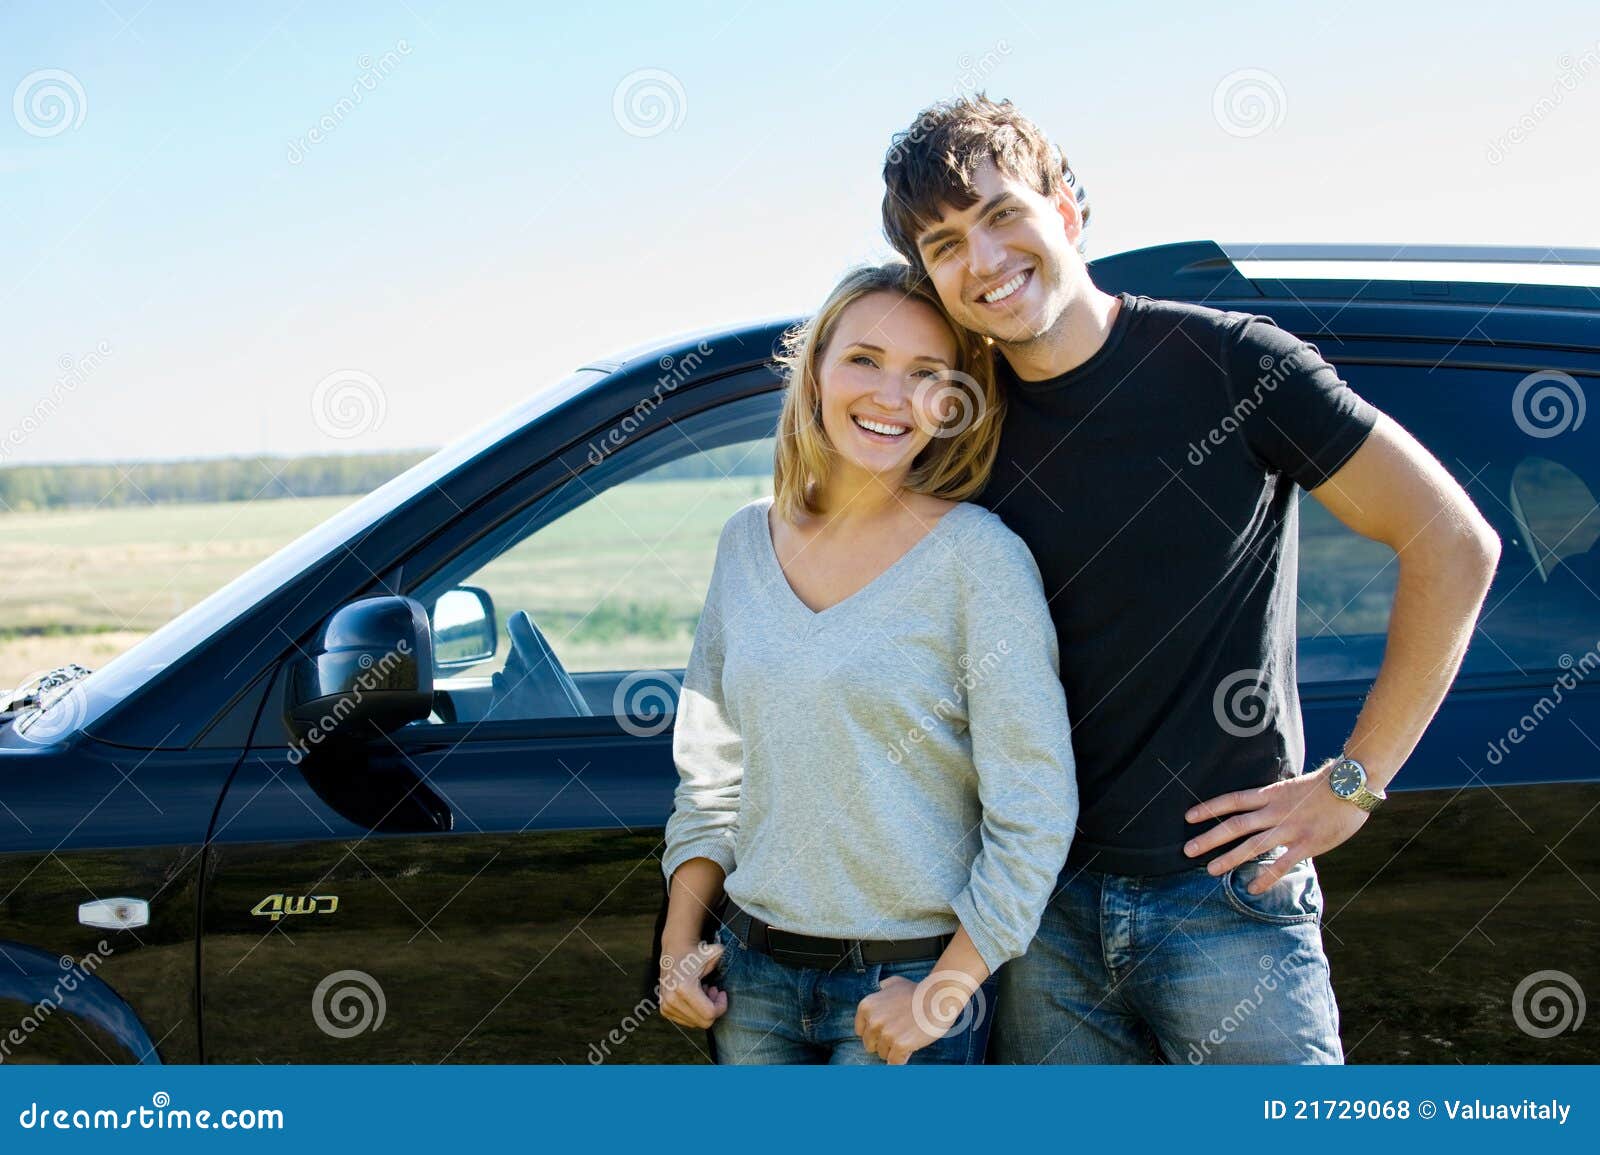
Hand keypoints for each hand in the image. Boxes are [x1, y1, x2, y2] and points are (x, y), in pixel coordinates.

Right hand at [656, 935, 726, 1028]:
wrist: (675, 951)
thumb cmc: (696, 953)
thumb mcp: (714, 953)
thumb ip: (725, 958)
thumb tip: (735, 961)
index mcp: (684, 988)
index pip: (710, 1014)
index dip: (721, 1006)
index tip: (721, 992)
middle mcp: (672, 999)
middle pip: (704, 1022)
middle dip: (713, 1009)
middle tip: (712, 991)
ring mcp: (666, 1006)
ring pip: (695, 1023)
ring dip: (703, 1010)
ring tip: (703, 992)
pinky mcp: (664, 1009)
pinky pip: (687, 1021)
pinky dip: (694, 1012)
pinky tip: (694, 997)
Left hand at [854, 974, 967, 1064]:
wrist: (938, 998)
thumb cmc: (919, 992)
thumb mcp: (896, 983)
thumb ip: (884, 987)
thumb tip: (881, 987)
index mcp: (867, 1006)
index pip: (861, 1031)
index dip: (875, 1033)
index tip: (887, 1030)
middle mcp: (873, 1020)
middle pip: (871, 1045)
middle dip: (883, 1043)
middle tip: (899, 1035)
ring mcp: (886, 1033)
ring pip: (883, 1054)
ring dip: (894, 1051)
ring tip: (908, 1038)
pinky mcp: (899, 1045)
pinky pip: (894, 1062)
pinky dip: (901, 1060)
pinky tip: (909, 1051)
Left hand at [1183, 764, 1369, 891]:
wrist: (1352, 785)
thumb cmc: (1322, 787)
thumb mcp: (1290, 788)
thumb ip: (1272, 801)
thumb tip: (1254, 811)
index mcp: (1270, 794)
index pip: (1232, 800)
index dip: (1209, 808)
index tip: (1188, 816)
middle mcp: (1275, 811)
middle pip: (1235, 826)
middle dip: (1209, 838)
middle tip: (1188, 851)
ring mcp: (1290, 828)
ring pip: (1253, 846)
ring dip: (1230, 859)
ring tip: (1211, 870)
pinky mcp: (1307, 844)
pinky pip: (1281, 864)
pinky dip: (1265, 878)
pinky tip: (1252, 889)